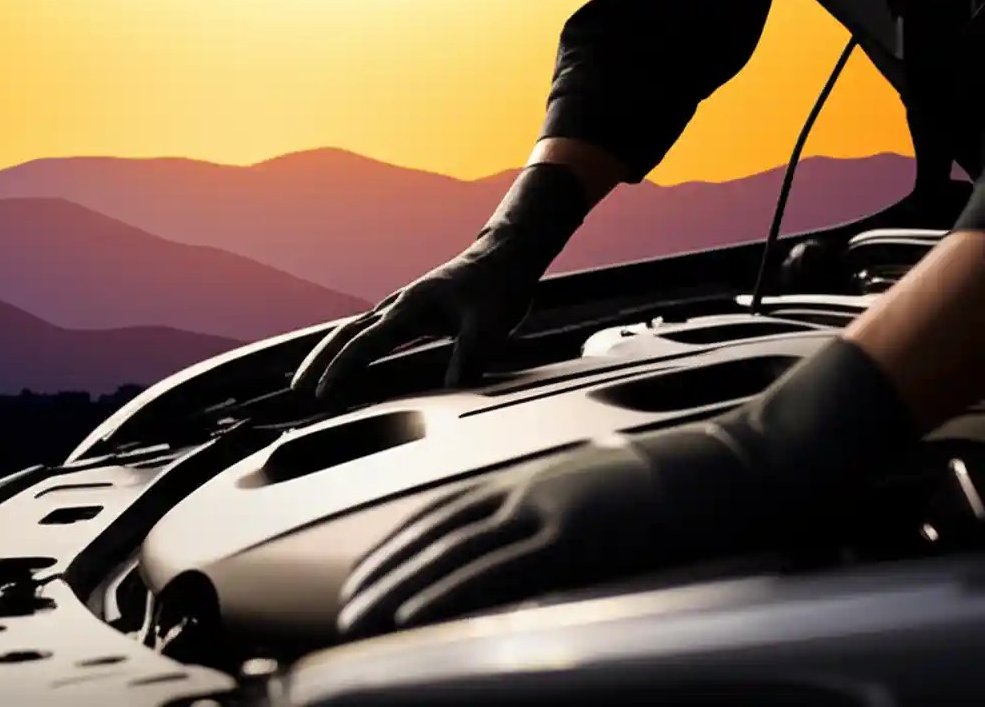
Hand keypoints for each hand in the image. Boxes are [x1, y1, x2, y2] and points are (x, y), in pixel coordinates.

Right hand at [291, 163, 590, 399]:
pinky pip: (367, 330)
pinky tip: (345, 361)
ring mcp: (400, 306)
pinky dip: (348, 347)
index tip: (322, 393)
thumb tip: (452, 389)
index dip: (342, 369)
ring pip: (352, 330)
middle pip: (345, 334)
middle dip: (318, 361)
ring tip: (306, 379)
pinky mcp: (409, 311)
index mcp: (411, 307)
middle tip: (296, 389)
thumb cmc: (498, 288)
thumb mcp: (490, 326)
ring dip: (327, 353)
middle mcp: (397, 305)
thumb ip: (469, 356)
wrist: (505, 256)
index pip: (365, 343)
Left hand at [336, 440, 693, 637]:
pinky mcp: (574, 538)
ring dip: (399, 586)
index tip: (369, 569)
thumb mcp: (601, 491)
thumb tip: (537, 544)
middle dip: (385, 569)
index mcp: (532, 480)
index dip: (400, 544)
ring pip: (452, 553)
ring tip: (361, 616)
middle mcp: (527, 491)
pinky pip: (497, 572)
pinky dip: (449, 594)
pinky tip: (416, 613)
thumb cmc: (677, 479)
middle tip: (347, 603)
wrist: (731, 463)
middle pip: (435, 532)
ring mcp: (547, 512)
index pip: (445, 513)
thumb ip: (559, 514)